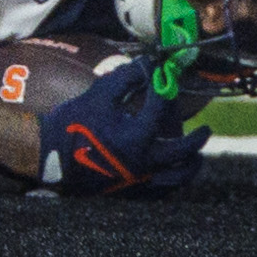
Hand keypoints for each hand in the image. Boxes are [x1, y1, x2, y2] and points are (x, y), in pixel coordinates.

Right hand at [36, 57, 209, 195]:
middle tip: (206, 129)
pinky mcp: (130, 191)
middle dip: (196, 138)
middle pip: (182, 152)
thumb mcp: (100, 95)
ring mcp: (139, 180)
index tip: (164, 78)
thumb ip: (127, 78)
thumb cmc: (75, 123)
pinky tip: (173, 176)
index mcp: (138, 136)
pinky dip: (172, 184)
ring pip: (178, 178)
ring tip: (197, 158)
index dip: (163, 90)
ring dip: (191, 167)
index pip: (161, 109)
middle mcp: (145, 161)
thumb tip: (147, 64)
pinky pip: (161, 192)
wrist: (51, 156)